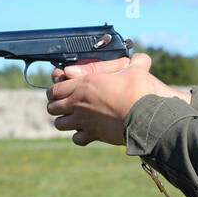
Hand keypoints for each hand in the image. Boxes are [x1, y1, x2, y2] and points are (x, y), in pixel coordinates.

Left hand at [45, 53, 190, 145]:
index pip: (56, 87)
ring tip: (72, 119)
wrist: (144, 117)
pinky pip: (76, 139)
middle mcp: (79, 102)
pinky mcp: (92, 134)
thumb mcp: (137, 71)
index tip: (58, 91)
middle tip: (63, 105)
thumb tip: (142, 57)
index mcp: (85, 84)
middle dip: (55, 106)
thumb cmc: (138, 92)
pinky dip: (79, 137)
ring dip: (64, 121)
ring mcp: (84, 120)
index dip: (54, 90)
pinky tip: (86, 132)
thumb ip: (137, 62)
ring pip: (59, 124)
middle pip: (52, 106)